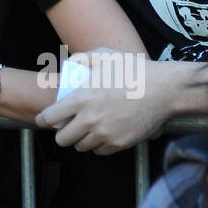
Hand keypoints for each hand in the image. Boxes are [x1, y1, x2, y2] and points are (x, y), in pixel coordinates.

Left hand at [35, 52, 162, 154]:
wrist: (164, 89)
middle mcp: (89, 119)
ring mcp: (105, 134)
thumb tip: (69, 65)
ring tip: (86, 130)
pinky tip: (102, 135)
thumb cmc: (133, 70)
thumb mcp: (104, 56)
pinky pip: (100, 151)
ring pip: (81, 147)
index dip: (43, 120)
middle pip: (62, 139)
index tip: (44, 120)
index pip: (50, 117)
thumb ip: (81, 59)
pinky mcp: (120, 144)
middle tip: (67, 127)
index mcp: (81, 98)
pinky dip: (98, 145)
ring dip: (80, 140)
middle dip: (62, 133)